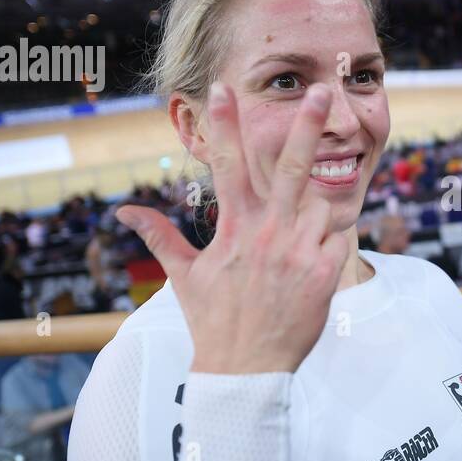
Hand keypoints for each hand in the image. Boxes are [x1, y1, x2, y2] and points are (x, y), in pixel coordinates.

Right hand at [115, 84, 347, 373]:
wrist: (245, 371)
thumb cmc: (215, 322)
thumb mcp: (184, 277)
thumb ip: (160, 237)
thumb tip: (124, 211)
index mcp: (234, 228)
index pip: (226, 165)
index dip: (224, 125)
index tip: (223, 89)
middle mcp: (268, 233)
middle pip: (292, 166)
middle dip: (307, 124)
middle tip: (324, 90)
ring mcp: (299, 251)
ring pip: (321, 206)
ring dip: (314, 216)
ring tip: (295, 250)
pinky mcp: (325, 273)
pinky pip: (338, 239)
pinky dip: (330, 244)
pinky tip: (314, 266)